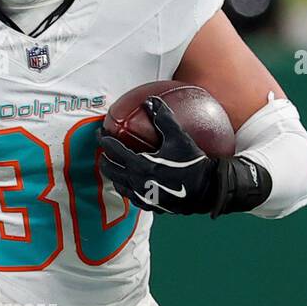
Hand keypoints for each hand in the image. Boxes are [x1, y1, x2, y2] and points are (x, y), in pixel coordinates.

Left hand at [99, 95, 217, 215]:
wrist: (206, 189)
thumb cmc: (192, 162)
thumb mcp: (178, 137)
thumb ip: (163, 118)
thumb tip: (152, 101)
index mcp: (139, 164)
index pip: (113, 150)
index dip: (104, 140)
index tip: (100, 133)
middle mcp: (136, 181)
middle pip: (110, 169)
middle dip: (104, 158)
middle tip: (104, 150)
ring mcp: (141, 196)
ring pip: (118, 184)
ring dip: (112, 173)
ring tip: (113, 165)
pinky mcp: (149, 205)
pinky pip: (129, 196)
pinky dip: (124, 186)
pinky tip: (128, 182)